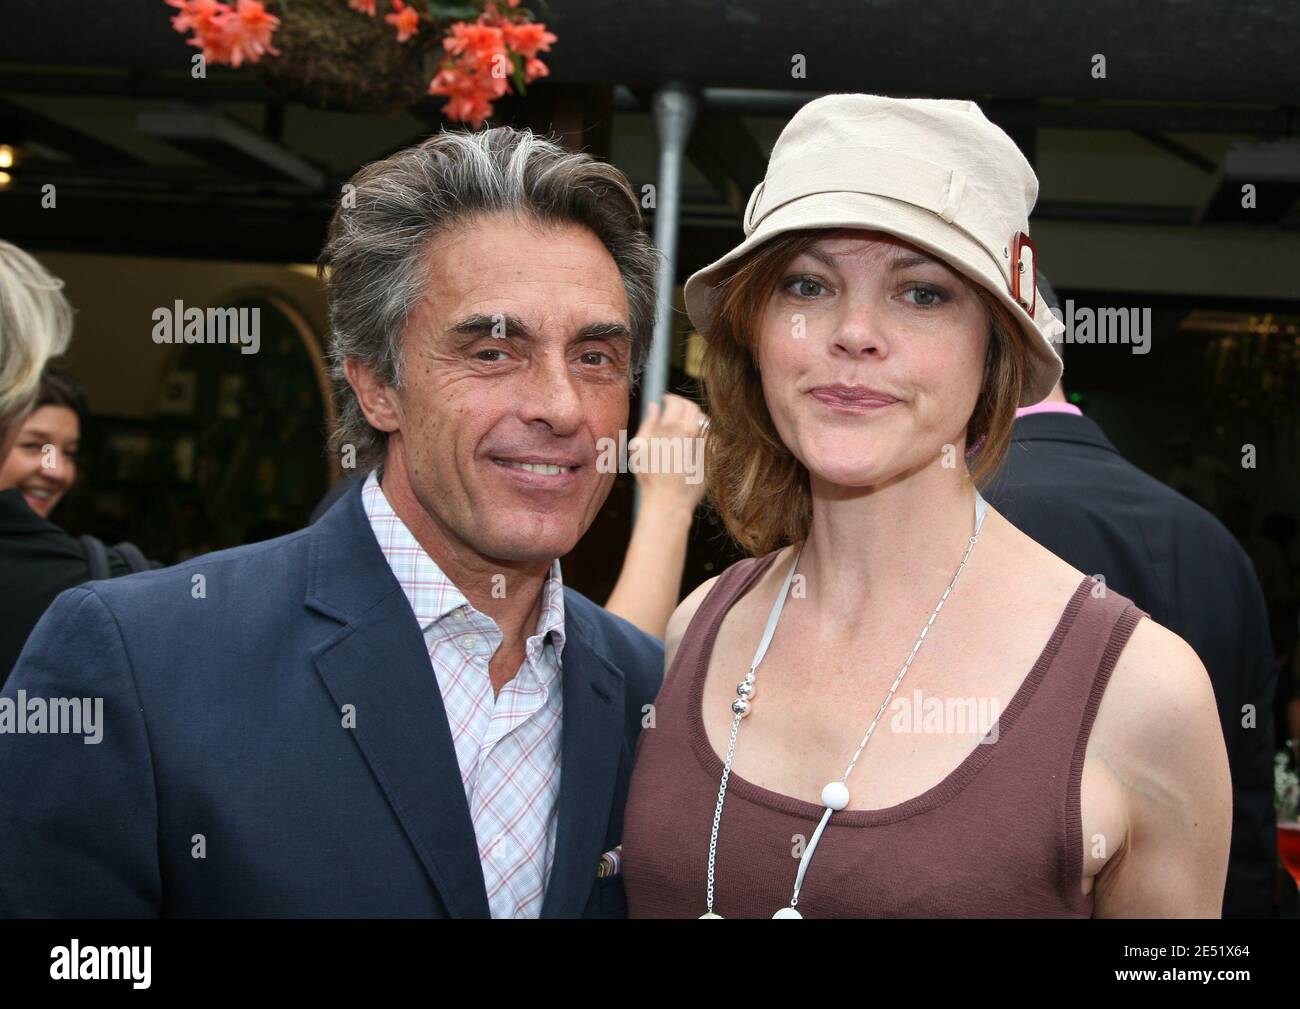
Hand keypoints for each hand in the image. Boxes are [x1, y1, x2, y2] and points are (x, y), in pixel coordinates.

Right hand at [628, 393, 708, 514]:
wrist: (669, 501)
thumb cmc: (650, 477)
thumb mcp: (640, 448)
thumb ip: (648, 423)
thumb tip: (654, 406)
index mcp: (671, 428)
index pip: (676, 401)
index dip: (670, 398)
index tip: (666, 401)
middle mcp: (690, 433)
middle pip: (692, 407)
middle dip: (682, 404)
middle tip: (674, 410)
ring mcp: (704, 443)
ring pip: (703, 420)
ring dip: (693, 418)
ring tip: (683, 425)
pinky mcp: (713, 454)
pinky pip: (712, 436)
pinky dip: (704, 433)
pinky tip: (694, 440)